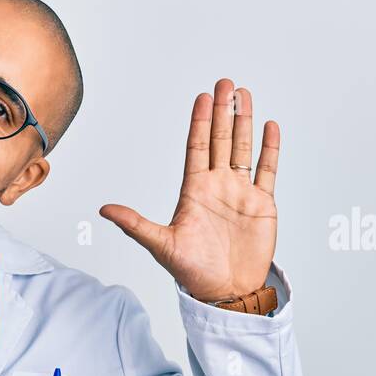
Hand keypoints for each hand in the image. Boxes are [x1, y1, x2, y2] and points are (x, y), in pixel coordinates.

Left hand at [99, 78, 279, 301]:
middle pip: (220, 140)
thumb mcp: (161, 245)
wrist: (226, 292)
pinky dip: (269, 149)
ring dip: (244, 122)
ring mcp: (240, 192)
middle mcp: (217, 186)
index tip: (203, 98)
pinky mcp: (261, 203)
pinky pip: (267, 170)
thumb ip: (135, 224)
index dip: (200, 123)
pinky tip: (270, 127)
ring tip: (245, 95)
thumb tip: (105, 210)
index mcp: (194, 191)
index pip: (196, 148)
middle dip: (223, 112)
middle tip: (225, 83)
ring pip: (242, 148)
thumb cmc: (193, 272)